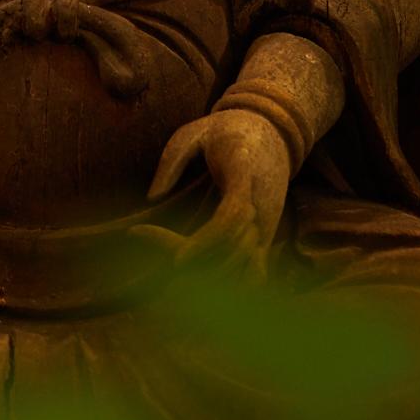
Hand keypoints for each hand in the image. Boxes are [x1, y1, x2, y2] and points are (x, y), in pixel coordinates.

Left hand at [141, 108, 292, 279]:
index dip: (208, 242)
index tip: (177, 261)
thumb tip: (152, 198)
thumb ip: (171, 162)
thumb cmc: (225, 131)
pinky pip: (255, 276)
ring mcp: (267, 225)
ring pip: (245, 269)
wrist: (273, 132)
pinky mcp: (266, 238)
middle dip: (193, 259)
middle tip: (145, 238)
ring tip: (164, 256)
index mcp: (245, 174)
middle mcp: (261, 206)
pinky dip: (230, 288)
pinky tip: (195, 279)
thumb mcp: (192, 133)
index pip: (233, 217)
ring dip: (206, 276)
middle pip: (233, 250)